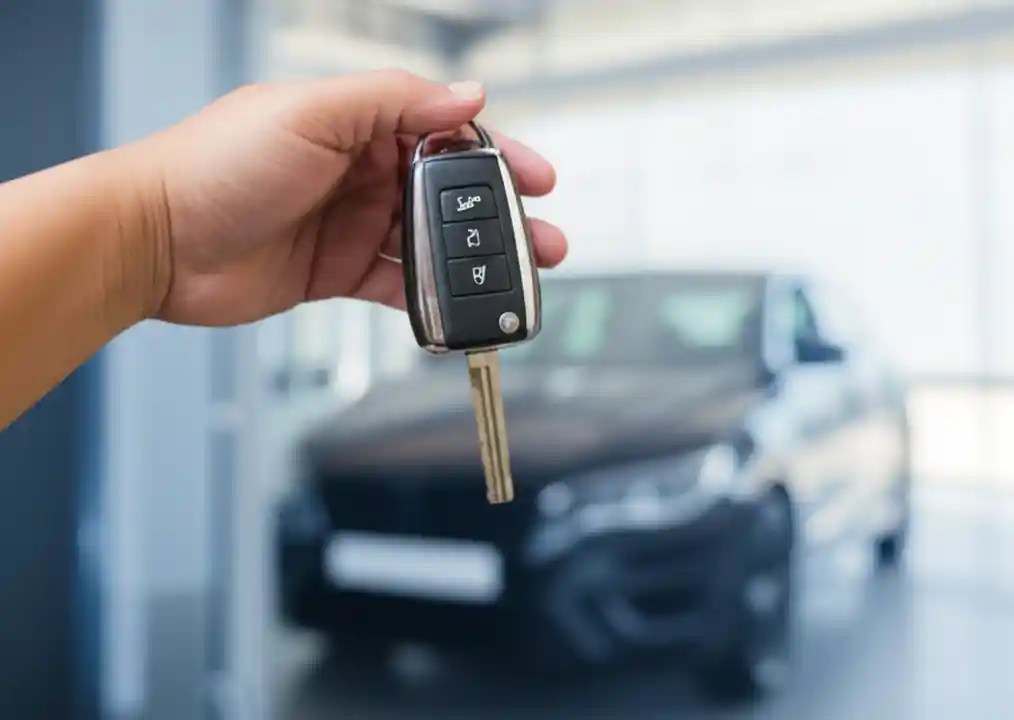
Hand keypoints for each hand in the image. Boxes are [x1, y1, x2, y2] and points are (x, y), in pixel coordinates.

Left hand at [126, 70, 566, 325]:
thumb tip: (467, 94)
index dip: (497, 156)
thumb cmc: (212, 165)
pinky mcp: (335, 272)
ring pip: (432, 244)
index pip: (446, 134)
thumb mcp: (310, 115)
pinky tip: (459, 311)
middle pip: (449, 195)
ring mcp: (349, 223)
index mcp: (357, 123)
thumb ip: (395, 101)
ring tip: (517, 281)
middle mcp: (358, 170)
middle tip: (543, 241)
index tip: (537, 178)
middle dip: (500, 219)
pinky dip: (430, 300)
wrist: (152, 241)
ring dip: (476, 263)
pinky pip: (396, 286)